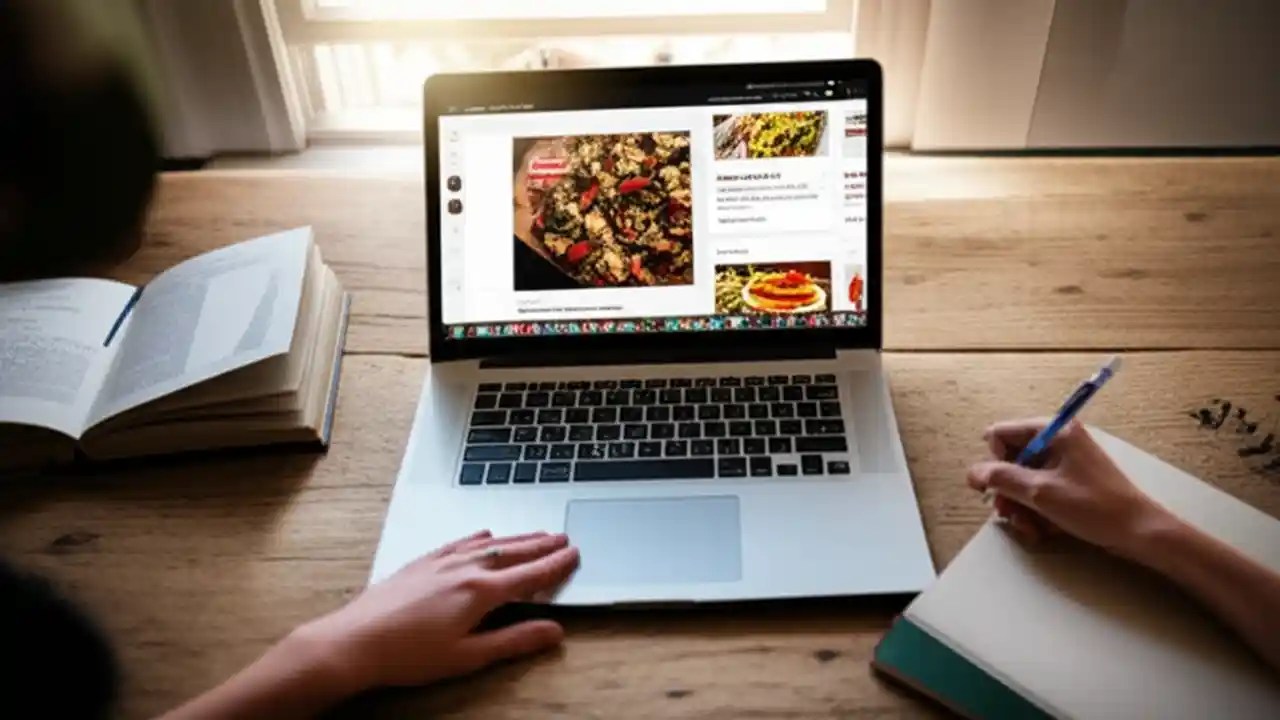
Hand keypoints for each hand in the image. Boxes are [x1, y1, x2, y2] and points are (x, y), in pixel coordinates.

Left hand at [295, 530, 578, 693]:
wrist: (356, 640)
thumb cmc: (408, 654)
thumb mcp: (468, 656)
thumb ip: (513, 642)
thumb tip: (553, 633)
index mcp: (480, 592)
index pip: (530, 576)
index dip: (556, 566)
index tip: (574, 555)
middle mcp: (464, 569)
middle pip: (513, 553)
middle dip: (541, 545)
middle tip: (563, 537)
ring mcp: (441, 562)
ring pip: (489, 543)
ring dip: (516, 538)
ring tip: (535, 533)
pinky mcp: (422, 562)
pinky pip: (460, 542)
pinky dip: (479, 537)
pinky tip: (484, 534)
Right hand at [965, 419, 1169, 556]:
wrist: (1137, 532)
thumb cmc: (1093, 506)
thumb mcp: (1040, 492)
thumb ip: (1001, 478)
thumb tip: (972, 473)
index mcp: (1054, 431)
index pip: (1001, 433)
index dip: (993, 461)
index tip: (997, 487)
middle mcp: (1058, 440)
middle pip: (1011, 459)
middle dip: (1007, 490)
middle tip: (1009, 513)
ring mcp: (1065, 462)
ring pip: (1023, 479)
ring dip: (1020, 505)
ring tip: (1030, 528)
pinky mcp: (1070, 482)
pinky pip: (1040, 491)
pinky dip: (1036, 510)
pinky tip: (1043, 529)